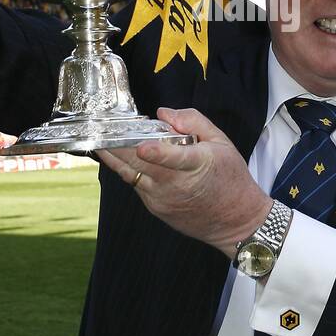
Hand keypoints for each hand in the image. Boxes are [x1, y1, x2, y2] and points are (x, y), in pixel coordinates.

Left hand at [97, 107, 271, 257]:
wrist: (236, 222)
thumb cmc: (231, 179)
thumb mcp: (222, 142)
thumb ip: (194, 122)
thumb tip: (164, 113)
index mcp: (198, 165)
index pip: (175, 158)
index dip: (158, 153)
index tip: (143, 146)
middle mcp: (177, 185)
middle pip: (141, 164)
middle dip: (119, 145)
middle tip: (103, 127)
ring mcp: (163, 199)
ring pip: (131, 174)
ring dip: (115, 156)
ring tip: (99, 138)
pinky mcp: (155, 208)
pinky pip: (137, 184)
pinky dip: (128, 168)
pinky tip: (120, 154)